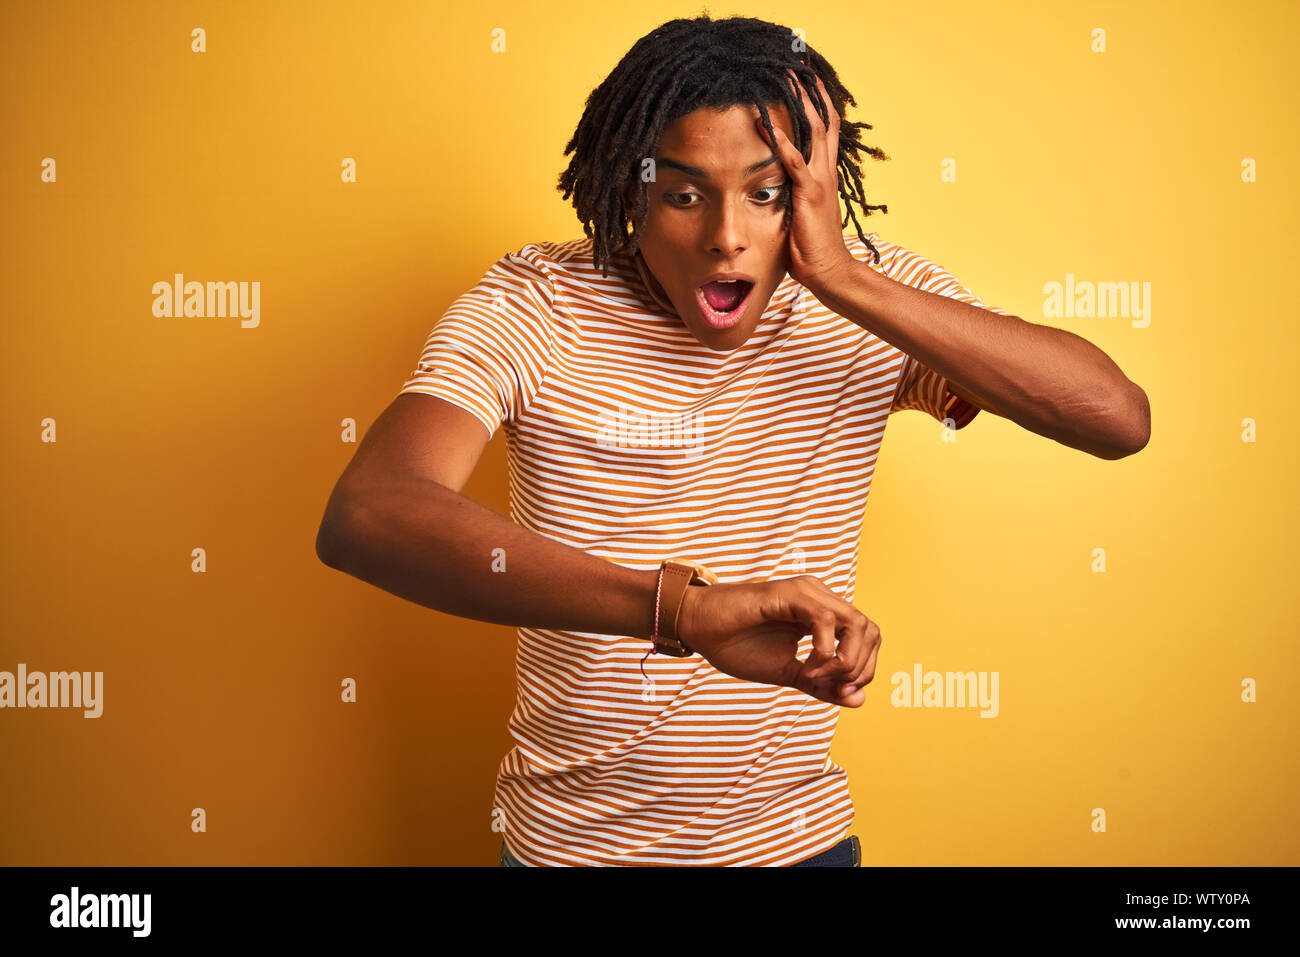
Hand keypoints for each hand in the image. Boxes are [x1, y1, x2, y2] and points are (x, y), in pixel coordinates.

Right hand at [679, 575, 881, 707]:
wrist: (698, 627)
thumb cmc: (736, 645)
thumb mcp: (787, 673)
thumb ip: (823, 685)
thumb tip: (860, 700)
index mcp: (823, 613)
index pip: (868, 638)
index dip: (864, 670)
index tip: (838, 691)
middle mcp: (820, 598)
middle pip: (870, 630)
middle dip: (859, 667)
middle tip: (830, 685)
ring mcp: (807, 592)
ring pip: (856, 624)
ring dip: (844, 660)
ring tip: (814, 676)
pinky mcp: (789, 593)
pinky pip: (825, 620)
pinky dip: (824, 651)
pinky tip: (805, 666)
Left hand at [755, 70, 857, 294]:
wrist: (829, 270)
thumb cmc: (811, 246)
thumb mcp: (799, 211)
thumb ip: (790, 192)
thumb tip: (771, 181)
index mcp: (824, 173)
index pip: (824, 129)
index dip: (817, 103)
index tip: (806, 80)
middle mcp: (825, 171)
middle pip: (824, 120)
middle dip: (812, 91)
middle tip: (798, 66)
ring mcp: (819, 181)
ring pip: (814, 132)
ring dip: (800, 104)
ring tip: (788, 79)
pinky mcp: (809, 195)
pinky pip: (795, 163)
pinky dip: (782, 143)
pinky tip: (767, 125)